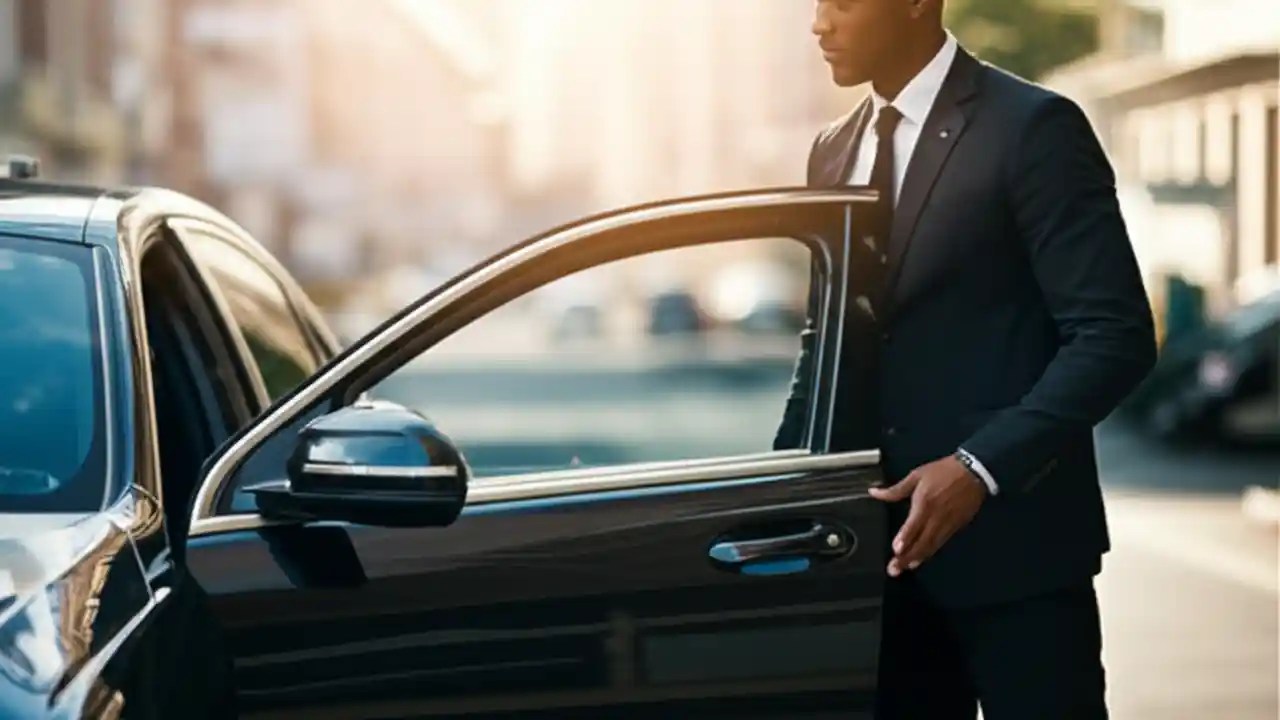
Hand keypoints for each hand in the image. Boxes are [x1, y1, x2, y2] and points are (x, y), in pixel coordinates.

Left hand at [869, 455, 985, 576]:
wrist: (974, 472)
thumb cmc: (944, 472)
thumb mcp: (916, 476)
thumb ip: (895, 490)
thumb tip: (875, 492)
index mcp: (925, 503)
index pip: (914, 526)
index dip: (905, 539)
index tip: (896, 550)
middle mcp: (936, 517)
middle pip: (921, 542)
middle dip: (907, 557)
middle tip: (894, 569)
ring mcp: (948, 524)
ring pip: (932, 546)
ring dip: (918, 558)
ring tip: (905, 568)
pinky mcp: (956, 527)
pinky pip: (941, 543)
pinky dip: (930, 552)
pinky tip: (922, 558)